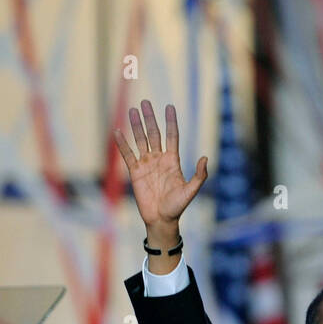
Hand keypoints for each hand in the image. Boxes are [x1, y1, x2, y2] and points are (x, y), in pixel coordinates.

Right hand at [113, 100, 207, 229]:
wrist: (161, 220)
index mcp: (173, 161)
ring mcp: (146, 164)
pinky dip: (122, 144)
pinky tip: (117, 132)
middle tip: (145, 103)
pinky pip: (127, 155)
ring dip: (136, 126)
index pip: (171, 136)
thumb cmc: (177, 207)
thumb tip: (204, 158)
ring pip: (140, 140)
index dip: (171, 122)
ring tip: (132, 110)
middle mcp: (159, 159)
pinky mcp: (135, 172)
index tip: (169, 107)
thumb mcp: (191, 191)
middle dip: (150, 118)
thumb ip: (199, 176)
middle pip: (154, 134)